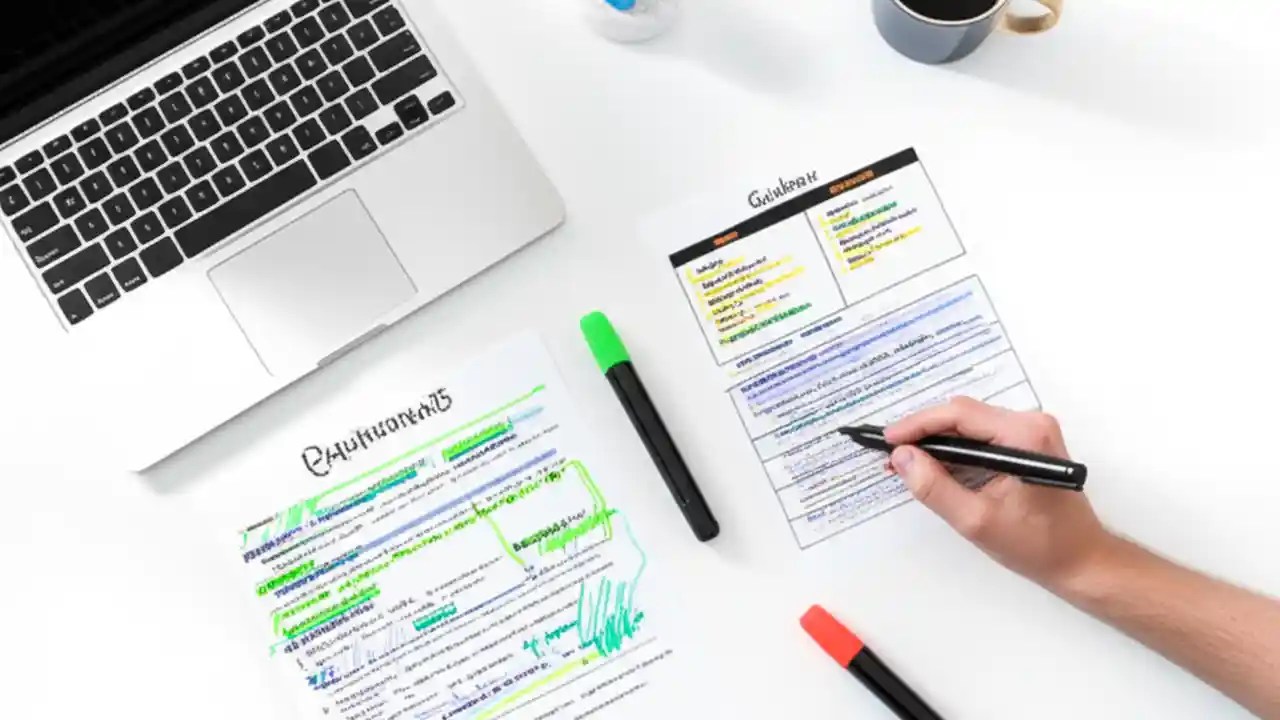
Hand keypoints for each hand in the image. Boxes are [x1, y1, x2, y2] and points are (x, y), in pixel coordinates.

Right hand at [885, 397, 1113, 592]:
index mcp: (1024, 435)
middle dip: (924, 433)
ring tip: (907, 462)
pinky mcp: (1029, 443)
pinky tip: (934, 466)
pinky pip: (983, 437)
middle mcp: (1031, 423)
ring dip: (938, 442)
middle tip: (892, 455)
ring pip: (970, 425)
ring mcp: (1032, 432)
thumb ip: (935, 487)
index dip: (917, 425)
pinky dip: (956, 449)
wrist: (1083, 560)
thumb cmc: (1037, 545)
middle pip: (963, 415)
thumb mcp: (976, 520)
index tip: (887, 440)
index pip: (959, 415)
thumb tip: (902, 457)